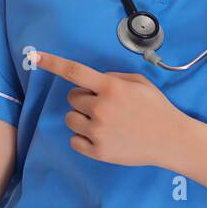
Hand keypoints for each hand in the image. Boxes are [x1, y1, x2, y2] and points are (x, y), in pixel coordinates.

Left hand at [30, 50, 187, 167]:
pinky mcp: (98, 151)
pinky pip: (74, 140)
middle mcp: (101, 108)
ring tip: (104, 122)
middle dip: (83, 98)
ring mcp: (98, 131)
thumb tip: (91, 81)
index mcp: (110, 87)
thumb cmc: (156, 107)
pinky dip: (83, 138)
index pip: (74, 72)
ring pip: (70, 119)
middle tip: (104, 105)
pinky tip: (102, 136)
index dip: (52, 63)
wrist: (171, 139)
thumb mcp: (138, 82)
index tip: (35, 56)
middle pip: (72, 98)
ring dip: (82, 118)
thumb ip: (112, 78)